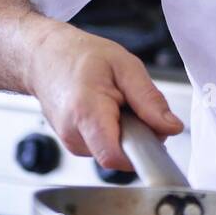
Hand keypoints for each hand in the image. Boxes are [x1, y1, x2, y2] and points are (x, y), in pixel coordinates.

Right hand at [25, 20, 183, 170]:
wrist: (43, 56)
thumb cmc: (79, 56)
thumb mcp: (125, 66)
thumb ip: (149, 99)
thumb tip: (171, 127)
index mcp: (86, 113)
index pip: (116, 157)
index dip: (142, 152)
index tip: (154, 135)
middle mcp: (74, 134)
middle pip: (121, 154)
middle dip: (138, 135)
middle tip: (133, 105)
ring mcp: (72, 143)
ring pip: (115, 151)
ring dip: (126, 132)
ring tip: (116, 104)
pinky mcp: (75, 145)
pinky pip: (106, 147)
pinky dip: (114, 132)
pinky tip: (106, 111)